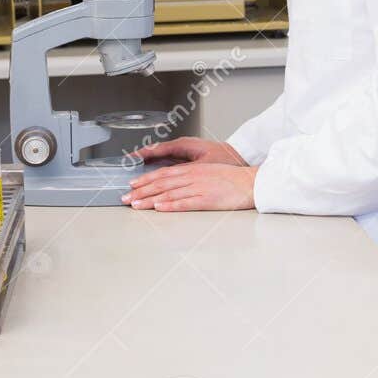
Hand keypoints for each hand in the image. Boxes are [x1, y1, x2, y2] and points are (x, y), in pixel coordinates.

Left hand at [123, 163, 256, 211]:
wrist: (252, 182)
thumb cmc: (234, 179)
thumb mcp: (210, 171)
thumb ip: (192, 176)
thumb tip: (175, 184)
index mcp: (194, 169)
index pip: (164, 173)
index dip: (146, 179)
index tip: (132, 185)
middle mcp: (193, 177)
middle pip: (162, 183)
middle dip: (141, 191)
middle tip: (125, 198)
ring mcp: (200, 188)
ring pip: (169, 193)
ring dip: (150, 199)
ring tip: (135, 204)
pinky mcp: (207, 199)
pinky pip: (185, 202)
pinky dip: (170, 205)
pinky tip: (159, 207)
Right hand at [131, 136, 246, 167]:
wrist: (239, 155)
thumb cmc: (225, 157)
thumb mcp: (204, 164)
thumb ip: (186, 168)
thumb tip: (170, 174)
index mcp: (184, 144)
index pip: (157, 149)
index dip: (142, 155)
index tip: (129, 160)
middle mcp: (181, 147)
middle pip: (155, 154)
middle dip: (140, 163)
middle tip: (128, 174)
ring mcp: (183, 152)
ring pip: (160, 159)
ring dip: (147, 168)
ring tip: (134, 179)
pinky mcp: (186, 159)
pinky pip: (167, 163)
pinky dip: (157, 169)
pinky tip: (151, 177)